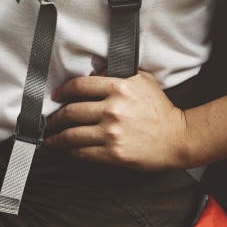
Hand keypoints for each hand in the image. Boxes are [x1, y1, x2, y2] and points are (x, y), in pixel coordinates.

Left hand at [44, 71, 191, 170]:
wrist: (177, 137)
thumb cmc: (161, 109)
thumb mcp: (143, 80)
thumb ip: (120, 73)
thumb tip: (97, 73)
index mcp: (119, 87)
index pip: (79, 86)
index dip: (63, 91)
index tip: (56, 96)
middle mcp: (112, 109)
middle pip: (71, 111)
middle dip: (55, 118)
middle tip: (50, 121)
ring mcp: (111, 132)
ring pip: (72, 135)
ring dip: (57, 137)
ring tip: (52, 138)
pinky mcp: (113, 153)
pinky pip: (83, 152)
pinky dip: (71, 152)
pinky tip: (68, 150)